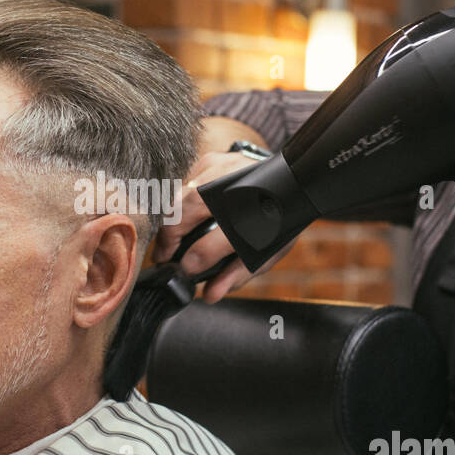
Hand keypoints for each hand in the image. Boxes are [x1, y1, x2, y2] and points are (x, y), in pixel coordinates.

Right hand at [153, 150, 293, 302]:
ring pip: (182, 193)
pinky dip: (176, 203)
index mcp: (261, 214)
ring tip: (167, 243)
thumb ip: (238, 274)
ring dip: (169, 221)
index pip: (222, 238)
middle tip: (164, 257)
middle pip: (191, 207)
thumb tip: (210, 295)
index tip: (184, 270)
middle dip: (170, 236)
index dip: (197, 257)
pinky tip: (180, 217)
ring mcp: (224, 167)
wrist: (290, 180)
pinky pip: (184, 182)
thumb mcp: (266, 252)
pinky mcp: (211, 159)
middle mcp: (240, 186)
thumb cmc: (274, 222)